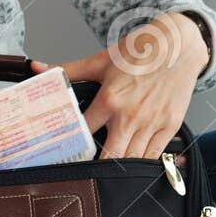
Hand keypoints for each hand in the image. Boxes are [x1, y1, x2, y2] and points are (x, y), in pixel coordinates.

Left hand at [28, 12, 206, 159]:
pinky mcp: (170, 126)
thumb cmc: (139, 51)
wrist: (178, 45)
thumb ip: (68, 70)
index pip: (85, 133)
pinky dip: (143, 162)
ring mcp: (152, 123)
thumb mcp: (100, 60)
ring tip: (106, 171)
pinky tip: (132, 163)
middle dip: (96, 167)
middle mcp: (130, 115)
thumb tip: (36, 68)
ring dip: (120, 166)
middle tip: (85, 171)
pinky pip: (155, 155)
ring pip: (133, 159)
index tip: (65, 154)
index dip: (73, 145)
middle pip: (110, 157)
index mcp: (110, 99)